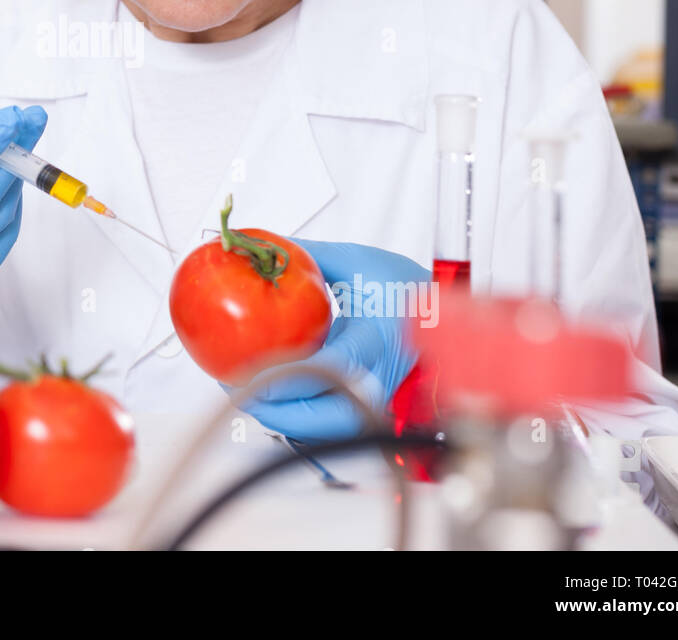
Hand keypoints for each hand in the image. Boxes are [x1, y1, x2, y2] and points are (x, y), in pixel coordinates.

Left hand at [226, 240, 425, 441]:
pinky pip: (331, 418)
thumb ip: (307, 257)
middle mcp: (381, 372)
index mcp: (379, 335)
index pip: (337, 366)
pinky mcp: (367, 400)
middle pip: (336, 416)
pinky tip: (266, 397)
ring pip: (333, 427)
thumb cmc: (400, 284)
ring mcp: (377, 392)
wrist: (435, 307)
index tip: (255, 378)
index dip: (294, 379)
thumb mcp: (354, 260)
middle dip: (284, 415)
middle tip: (241, 394)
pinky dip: (297, 415)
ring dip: (286, 419)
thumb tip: (262, 250)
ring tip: (244, 396)